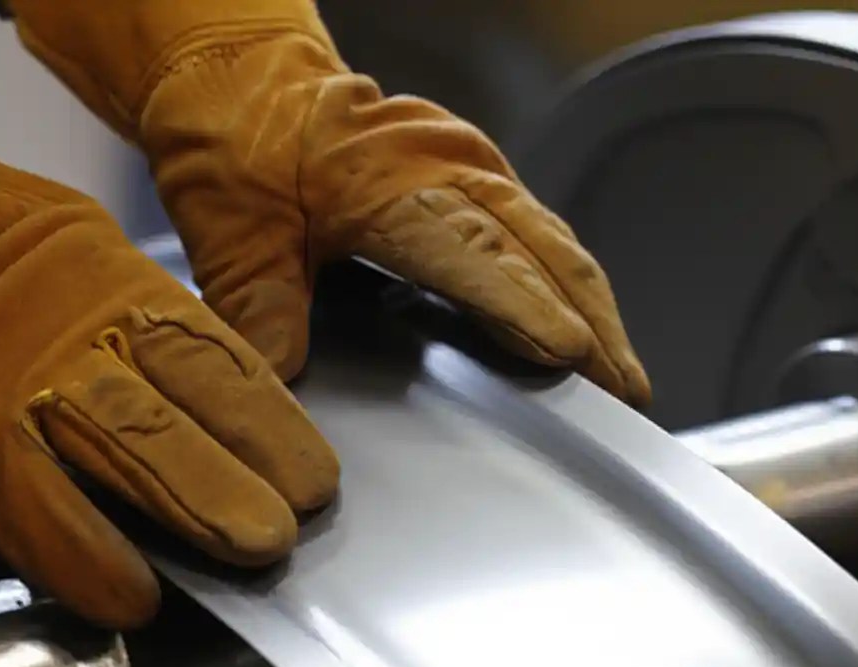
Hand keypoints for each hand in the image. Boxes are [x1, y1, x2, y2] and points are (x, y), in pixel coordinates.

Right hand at [0, 24, 337, 627]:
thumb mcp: (95, 262)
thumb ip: (152, 329)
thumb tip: (217, 403)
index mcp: (133, 290)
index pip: (225, 362)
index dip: (273, 423)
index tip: (314, 476)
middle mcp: (95, 334)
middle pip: (192, 402)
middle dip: (252, 464)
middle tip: (296, 519)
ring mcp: (35, 382)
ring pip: (133, 445)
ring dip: (197, 502)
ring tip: (251, 547)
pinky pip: (40, 506)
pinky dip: (88, 556)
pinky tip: (131, 595)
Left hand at [6, 0, 650, 404]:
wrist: (244, 80)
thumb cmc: (237, 139)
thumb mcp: (229, 227)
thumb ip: (259, 303)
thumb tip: (281, 375)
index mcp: (391, 179)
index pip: (472, 250)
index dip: (520, 304)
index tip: (569, 352)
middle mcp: (446, 166)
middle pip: (543, 248)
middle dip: (593, 322)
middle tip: (628, 394)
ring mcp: (466, 166)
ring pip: (551, 240)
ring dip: (590, 305)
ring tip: (623, 375)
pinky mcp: (469, 176)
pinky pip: (535, 231)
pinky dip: (563, 282)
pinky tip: (577, 324)